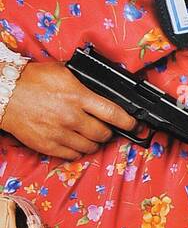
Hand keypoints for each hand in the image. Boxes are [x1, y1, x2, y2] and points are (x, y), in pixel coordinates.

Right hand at [1, 61, 137, 160]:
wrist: (4, 94)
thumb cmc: (32, 80)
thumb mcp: (63, 72)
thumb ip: (84, 83)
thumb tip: (103, 90)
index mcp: (78, 96)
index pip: (113, 113)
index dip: (129, 122)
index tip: (134, 125)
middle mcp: (71, 117)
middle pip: (103, 134)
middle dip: (108, 132)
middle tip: (106, 128)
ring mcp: (59, 133)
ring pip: (90, 147)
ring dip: (94, 142)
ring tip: (89, 135)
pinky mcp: (47, 145)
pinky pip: (72, 156)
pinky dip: (77, 151)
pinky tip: (74, 142)